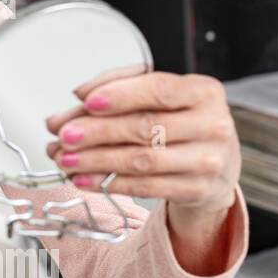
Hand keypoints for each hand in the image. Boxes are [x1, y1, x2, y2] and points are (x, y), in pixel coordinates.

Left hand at [43, 71, 240, 230]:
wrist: (213, 165)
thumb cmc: (181, 123)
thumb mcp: (156, 95)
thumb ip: (117, 86)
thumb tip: (80, 95)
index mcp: (203, 92)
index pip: (160, 89)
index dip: (121, 96)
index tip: (87, 102)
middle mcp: (212, 125)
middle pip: (146, 127)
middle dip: (97, 132)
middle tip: (64, 135)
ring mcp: (207, 161)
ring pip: (142, 160)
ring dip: (95, 160)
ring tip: (66, 159)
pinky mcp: (196, 190)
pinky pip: (144, 187)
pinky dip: (108, 182)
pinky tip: (84, 178)